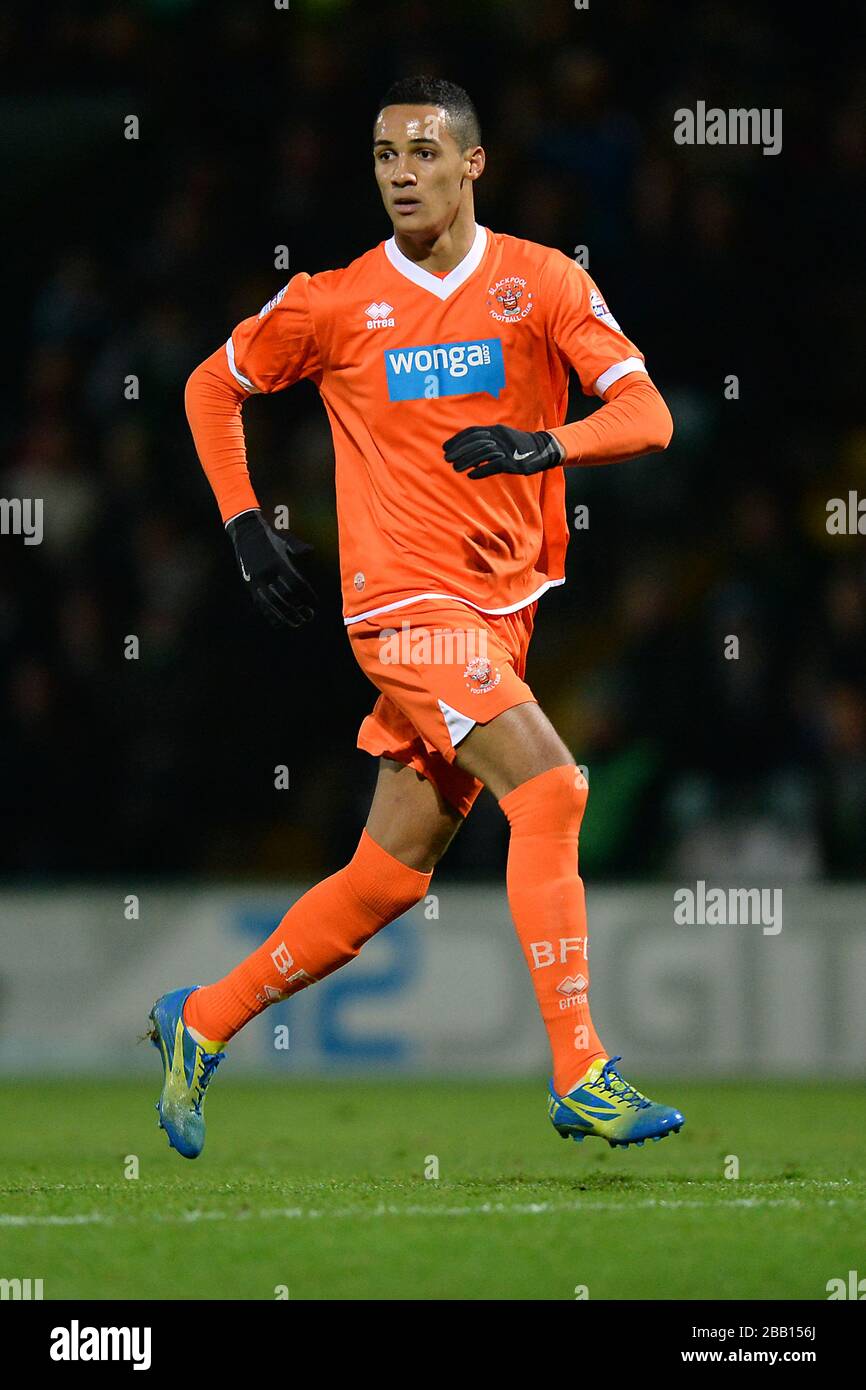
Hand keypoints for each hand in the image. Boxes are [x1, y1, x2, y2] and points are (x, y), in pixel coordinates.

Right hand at [226, 509, 315, 628]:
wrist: (245, 533)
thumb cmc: (270, 536)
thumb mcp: (285, 539)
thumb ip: (298, 547)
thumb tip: (311, 550)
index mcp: (279, 562)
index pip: (297, 584)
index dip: (307, 596)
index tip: (315, 604)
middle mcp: (268, 573)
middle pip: (286, 597)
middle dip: (299, 609)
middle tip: (309, 617)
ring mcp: (257, 580)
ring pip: (273, 603)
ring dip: (286, 616)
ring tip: (297, 622)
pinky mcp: (249, 585)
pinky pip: (260, 604)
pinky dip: (270, 615)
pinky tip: (279, 623)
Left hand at [443, 424, 564, 478]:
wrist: (543, 449)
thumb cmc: (520, 446)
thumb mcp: (503, 438)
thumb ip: (487, 441)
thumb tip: (467, 450)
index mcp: (496, 430)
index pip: (472, 432)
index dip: (457, 439)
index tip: (445, 447)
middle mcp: (500, 437)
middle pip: (475, 442)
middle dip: (459, 451)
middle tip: (447, 459)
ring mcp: (507, 449)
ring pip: (482, 454)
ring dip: (467, 461)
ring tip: (456, 469)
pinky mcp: (513, 462)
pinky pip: (494, 466)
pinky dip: (481, 471)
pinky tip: (472, 475)